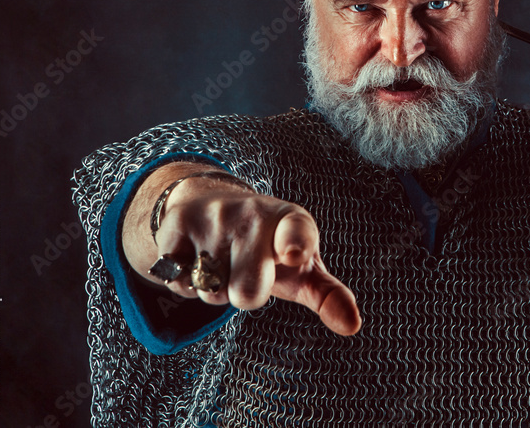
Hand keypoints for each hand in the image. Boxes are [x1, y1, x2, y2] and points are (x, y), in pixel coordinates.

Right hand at [123, 163, 360, 335]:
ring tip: (223, 262)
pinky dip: (184, 282)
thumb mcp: (303, 268)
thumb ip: (329, 296)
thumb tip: (352, 326)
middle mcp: (255, 213)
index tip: (291, 253)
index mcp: (293, 222)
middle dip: (245, 295)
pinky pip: (177, 281)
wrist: (215, 202)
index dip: (294, 244)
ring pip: (210, 290)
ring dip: (213, 289)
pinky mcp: (178, 221)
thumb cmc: (270, 246)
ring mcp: (215, 215)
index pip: (296, 233)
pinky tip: (195, 257)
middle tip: (249, 271)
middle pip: (247, 293)